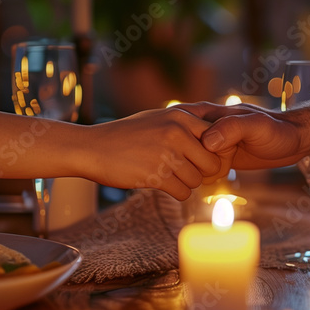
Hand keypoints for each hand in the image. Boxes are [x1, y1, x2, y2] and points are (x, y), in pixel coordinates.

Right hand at [81, 108, 222, 199]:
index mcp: (180, 116)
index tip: (203, 161)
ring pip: (198, 180)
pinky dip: (176, 193)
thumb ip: (186, 121)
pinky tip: (161, 184)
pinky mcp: (156, 175)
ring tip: (168, 175)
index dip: (214, 154)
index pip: (219, 139)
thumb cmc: (126, 135)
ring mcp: (166, 153)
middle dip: (202, 173)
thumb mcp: (157, 117)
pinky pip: (183, 192)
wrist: (91, 148)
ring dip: (186, 183)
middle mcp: (176, 132)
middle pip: (212, 164)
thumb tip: (215, 132)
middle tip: (186, 173)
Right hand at [180, 102, 304, 175]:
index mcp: (209, 113)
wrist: (292, 141)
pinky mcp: (217, 157)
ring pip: (192, 164)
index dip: (197, 148)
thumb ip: (232, 128)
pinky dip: (209, 176)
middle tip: (227, 159)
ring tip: (226, 166)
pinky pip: (201, 171)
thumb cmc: (277, 131)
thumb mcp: (257, 125)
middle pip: (186, 152)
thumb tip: (207, 142)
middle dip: (202, 162)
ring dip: (206, 171)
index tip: (221, 152)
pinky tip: (223, 173)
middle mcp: (205, 127)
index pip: (184, 134)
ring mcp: (210, 144)